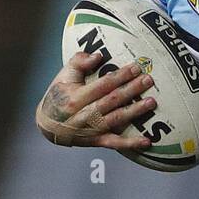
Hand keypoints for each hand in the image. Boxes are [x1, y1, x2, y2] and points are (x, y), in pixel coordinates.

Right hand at [36, 52, 156, 149]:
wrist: (46, 124)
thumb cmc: (58, 96)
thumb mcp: (63, 76)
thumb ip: (79, 62)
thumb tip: (98, 55)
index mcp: (75, 97)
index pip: (102, 85)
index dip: (120, 76)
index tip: (136, 68)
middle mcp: (84, 114)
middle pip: (112, 100)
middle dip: (132, 90)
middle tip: (148, 80)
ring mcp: (91, 129)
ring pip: (116, 119)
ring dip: (135, 111)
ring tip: (151, 102)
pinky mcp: (96, 140)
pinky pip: (115, 143)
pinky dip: (131, 143)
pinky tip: (147, 141)